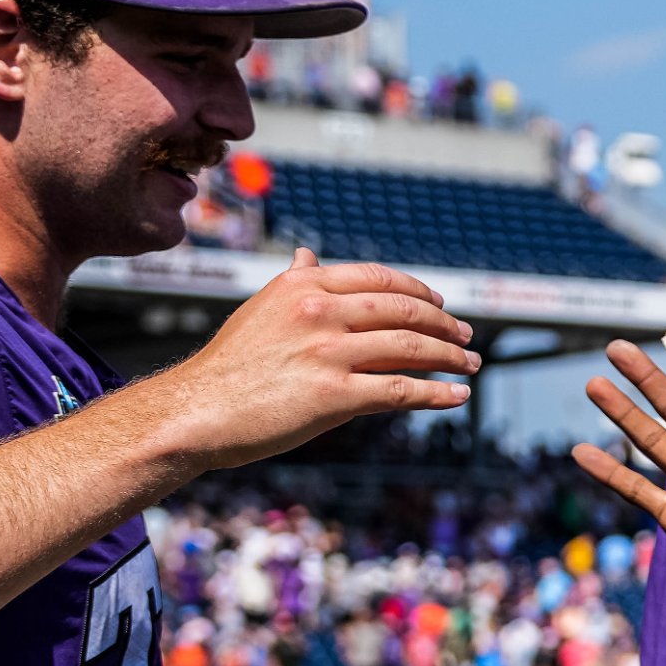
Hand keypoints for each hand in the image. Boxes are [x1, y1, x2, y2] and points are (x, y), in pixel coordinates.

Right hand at [146, 249, 473, 469]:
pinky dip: (436, 393)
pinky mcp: (332, 396)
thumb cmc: (228, 365)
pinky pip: (400, 390)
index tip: (440, 305)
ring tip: (470, 366)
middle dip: (443, 324)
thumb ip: (293, 281)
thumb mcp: (259, 309)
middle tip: (466, 337)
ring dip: (450, 357)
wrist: (195, 412)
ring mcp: (327, 352)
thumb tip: (308, 253)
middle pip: (403, 310)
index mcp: (303, 284)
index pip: (379, 278)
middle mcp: (318, 310)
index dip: (418, 290)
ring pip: (410, 348)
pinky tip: (456, 397)